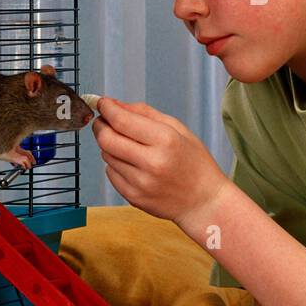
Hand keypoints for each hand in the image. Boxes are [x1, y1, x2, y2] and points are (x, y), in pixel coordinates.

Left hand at [90, 97, 229, 226]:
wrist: (204, 202)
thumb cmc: (195, 163)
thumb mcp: (179, 129)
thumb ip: (145, 113)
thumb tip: (114, 105)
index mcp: (166, 140)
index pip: (122, 120)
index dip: (106, 108)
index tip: (102, 103)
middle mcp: (152, 163)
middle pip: (106, 139)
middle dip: (100, 126)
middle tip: (103, 121)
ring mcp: (141, 183)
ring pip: (106, 156)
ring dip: (110, 146)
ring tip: (128, 145)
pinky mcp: (134, 198)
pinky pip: (111, 174)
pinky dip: (115, 164)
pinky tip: (133, 165)